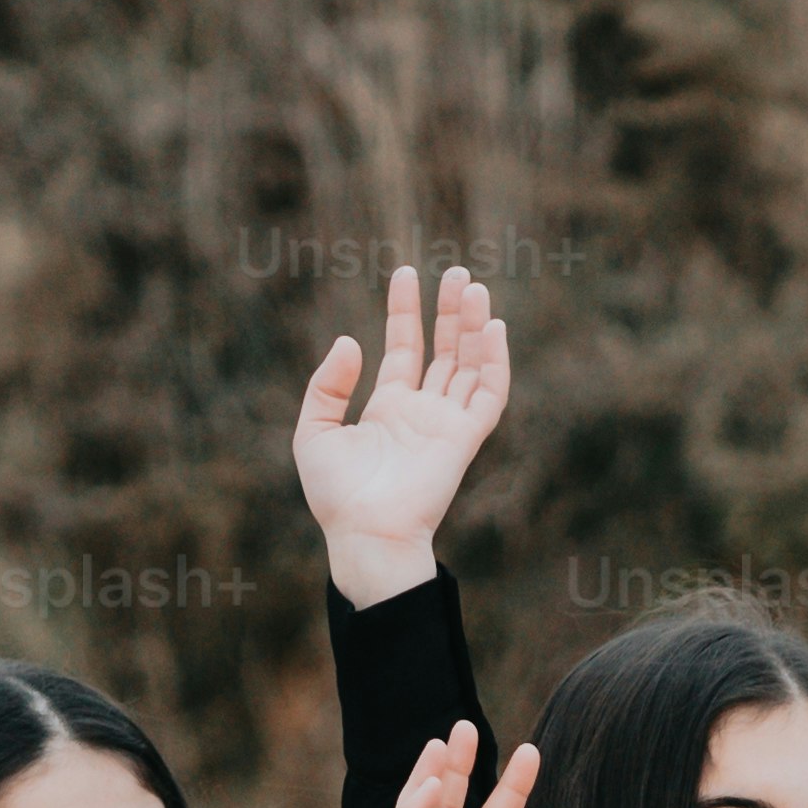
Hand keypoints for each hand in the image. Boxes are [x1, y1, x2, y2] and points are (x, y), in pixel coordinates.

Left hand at [290, 263, 511, 596]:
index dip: (406, 310)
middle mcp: (422, 412)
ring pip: (469, 365)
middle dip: (450, 312)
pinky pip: (488, 394)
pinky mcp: (464, 439)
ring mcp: (446, 424)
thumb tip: (350, 341)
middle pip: (444, 351)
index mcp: (388, 408)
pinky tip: (492, 327)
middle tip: (458, 273)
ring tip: (473, 286)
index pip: (404, 347)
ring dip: (473, 327)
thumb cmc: (336, 495)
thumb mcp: (313, 431)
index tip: (406, 273)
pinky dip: (494, 362)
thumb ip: (326, 385)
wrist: (365, 534)